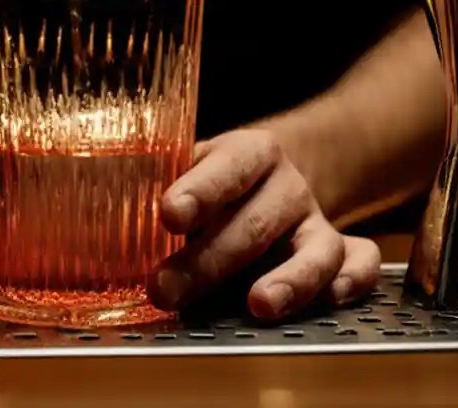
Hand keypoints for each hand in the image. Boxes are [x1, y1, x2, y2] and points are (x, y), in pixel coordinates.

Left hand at [152, 129, 381, 319]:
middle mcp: (287, 184)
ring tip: (259, 305)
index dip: (200, 190)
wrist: (273, 179)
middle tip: (165, 289)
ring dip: (291, 278)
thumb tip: (97, 217)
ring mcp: (316, 220)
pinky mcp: (342, 250)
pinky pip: (359, 263)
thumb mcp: (184, 169)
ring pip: (316, 247)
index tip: (169, 214)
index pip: (229, 165)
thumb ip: (153, 187)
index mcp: (248, 151)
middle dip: (208, 261)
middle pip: (256, 222)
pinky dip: (351, 280)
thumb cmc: (213, 180)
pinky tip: (330, 298)